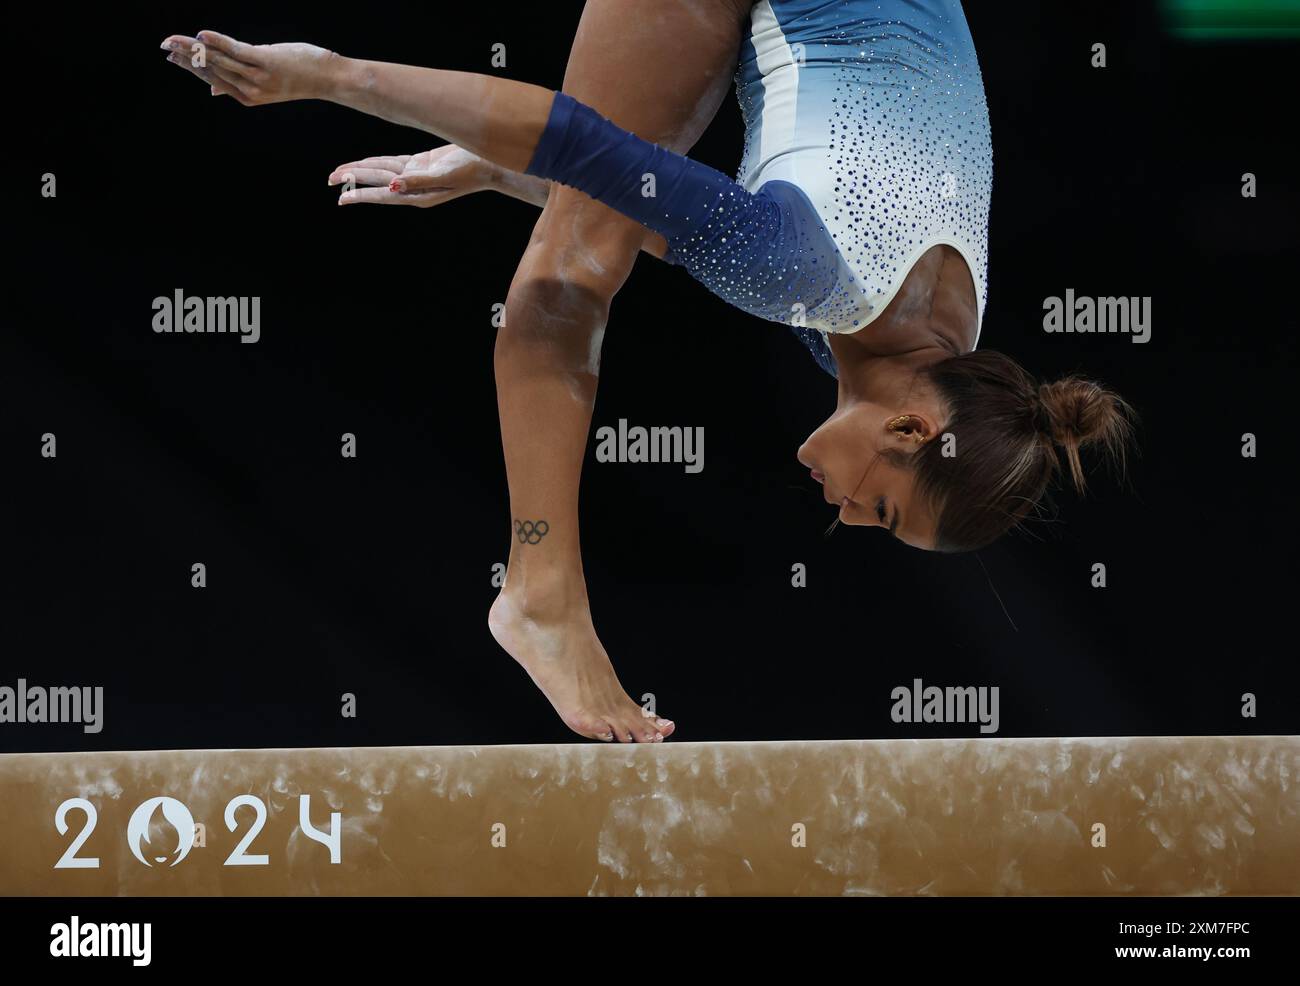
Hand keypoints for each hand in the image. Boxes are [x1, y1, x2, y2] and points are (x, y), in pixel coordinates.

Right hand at [160, 30, 338, 104]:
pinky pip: (237, 51)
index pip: (211, 79)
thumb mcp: (265, 85)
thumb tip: (210, 90)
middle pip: (211, 70)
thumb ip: (237, 84)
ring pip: (220, 61)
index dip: (189, 67)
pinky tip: (202, 36)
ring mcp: (258, 77)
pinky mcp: (266, 63)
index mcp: (247, 96)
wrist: (329, 78)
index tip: (170, 56)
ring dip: (195, 48)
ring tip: (175, 40)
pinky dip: (219, 43)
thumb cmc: (297, 76)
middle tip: (164, 45)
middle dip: (186, 57)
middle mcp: (250, 90)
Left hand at [327, 146, 493, 206]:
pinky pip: (394, 163)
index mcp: (418, 195)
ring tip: (340, 173)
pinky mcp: (421, 164)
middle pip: (377, 181)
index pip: (383, 194)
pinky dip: (378, 162)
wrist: (489, 163)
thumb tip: (391, 186)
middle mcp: (414, 187)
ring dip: (361, 171)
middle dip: (353, 180)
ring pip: (382, 171)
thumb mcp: (444, 176)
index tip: (341, 197)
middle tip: (329, 179)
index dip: (361, 194)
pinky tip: (365, 163)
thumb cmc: (471, 170)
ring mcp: (416, 176)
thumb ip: (417, 181)